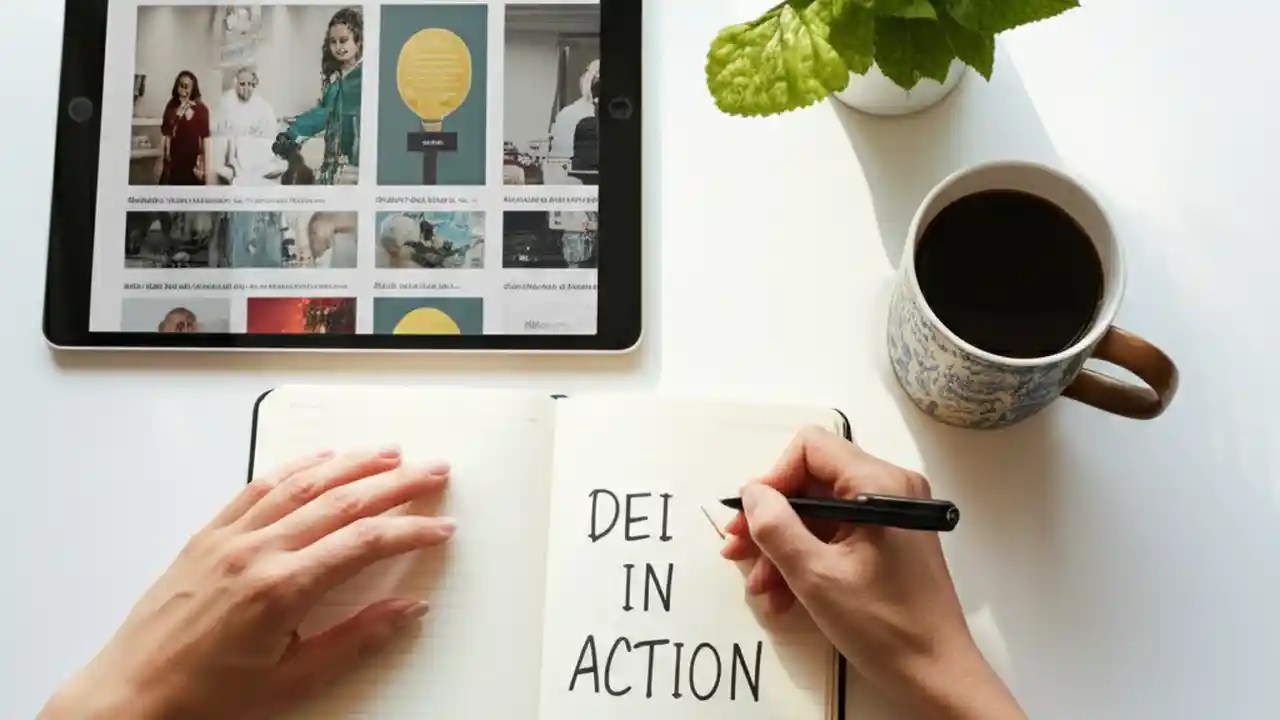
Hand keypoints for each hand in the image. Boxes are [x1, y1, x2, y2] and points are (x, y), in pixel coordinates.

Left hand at [39, 447, 455, 719]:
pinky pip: (259, 487)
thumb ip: (355, 641)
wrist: (129, 698)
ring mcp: (229, 538)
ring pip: (303, 483)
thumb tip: (405, 611)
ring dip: (352, 463)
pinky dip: (296, 466)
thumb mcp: (291, 683)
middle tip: (433, 472)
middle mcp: (255, 552)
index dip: (410, 531)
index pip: (364, 543)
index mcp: (280, 590)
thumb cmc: (203, 699)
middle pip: (342, 501)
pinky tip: (320, 459)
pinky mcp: (207, 536)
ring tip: (390, 453)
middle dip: (396, 482)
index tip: (440, 527)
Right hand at [721, 427, 1024, 719]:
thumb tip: (752, 493)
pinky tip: (784, 595)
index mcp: (879, 484)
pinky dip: (807, 558)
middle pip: (811, 481)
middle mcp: (889, 488)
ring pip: (818, 513)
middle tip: (738, 552)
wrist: (936, 675)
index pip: (811, 448)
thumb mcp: (816, 576)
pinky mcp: (888, 540)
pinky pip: (836, 534)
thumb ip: (776, 527)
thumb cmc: (883, 625)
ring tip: (761, 588)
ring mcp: (890, 515)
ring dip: (783, 547)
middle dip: (771, 519)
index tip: (751, 519)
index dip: (773, 479)